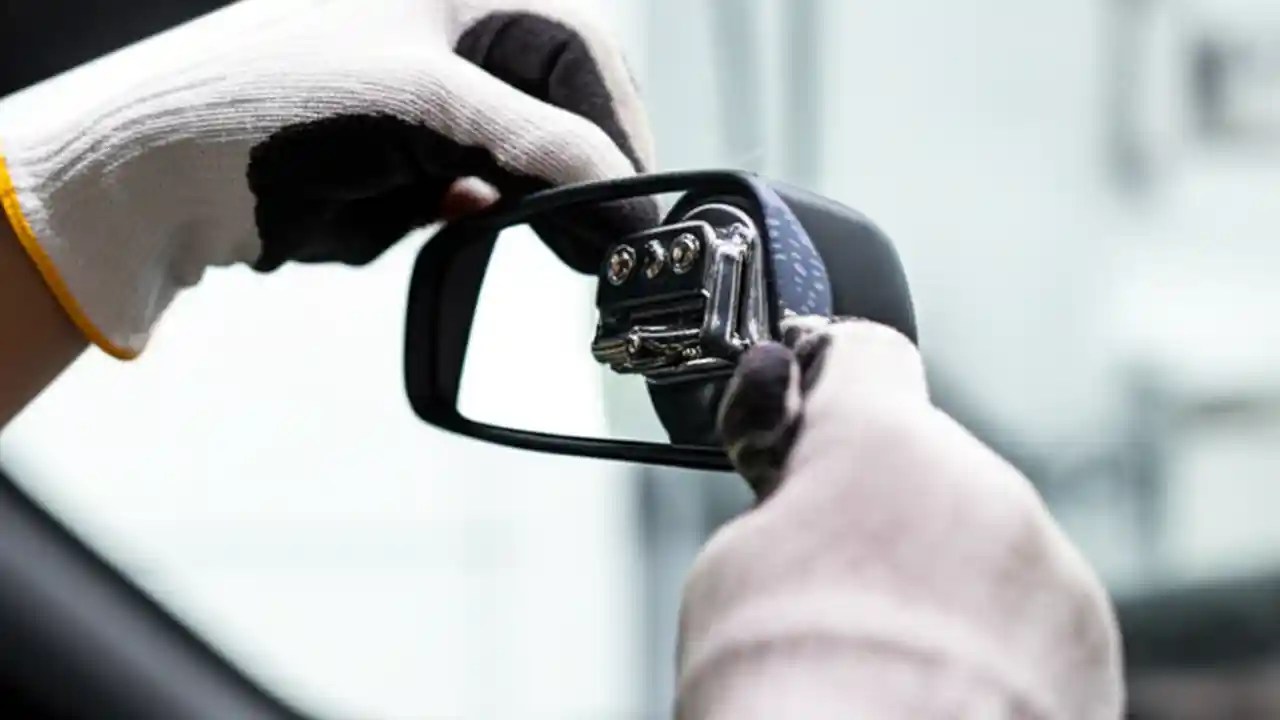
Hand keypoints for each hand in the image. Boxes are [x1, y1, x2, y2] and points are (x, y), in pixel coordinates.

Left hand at [0, 0, 653, 358]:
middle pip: (569, 105)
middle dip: (588, 171)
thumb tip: (627, 193)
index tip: (637, 205)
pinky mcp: (420, 158)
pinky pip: (491, 188)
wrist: (163, 179)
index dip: (619, 128)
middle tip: (610, 240)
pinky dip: (491, 211)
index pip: (585, 52)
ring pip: (536, 155)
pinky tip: (467, 214)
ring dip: (544, 199)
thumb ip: (539, 143)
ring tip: (555, 242)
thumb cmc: (272, 99)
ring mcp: (441, 100)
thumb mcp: (426, 103)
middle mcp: (460, 37)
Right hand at [676, 318, 1123, 717]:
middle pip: (922, 464)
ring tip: (884, 656)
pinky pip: (1025, 608)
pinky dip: (987, 638)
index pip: (863, 351)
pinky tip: (939, 689)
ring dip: (938, 575)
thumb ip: (784, 502)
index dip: (819, 380)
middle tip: (826, 584)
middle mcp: (984, 484)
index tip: (799, 416)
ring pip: (981, 539)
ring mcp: (1048, 565)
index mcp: (884, 441)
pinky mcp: (1090, 642)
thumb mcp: (730, 563)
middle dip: (877, 509)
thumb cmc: (784, 682)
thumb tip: (807, 507)